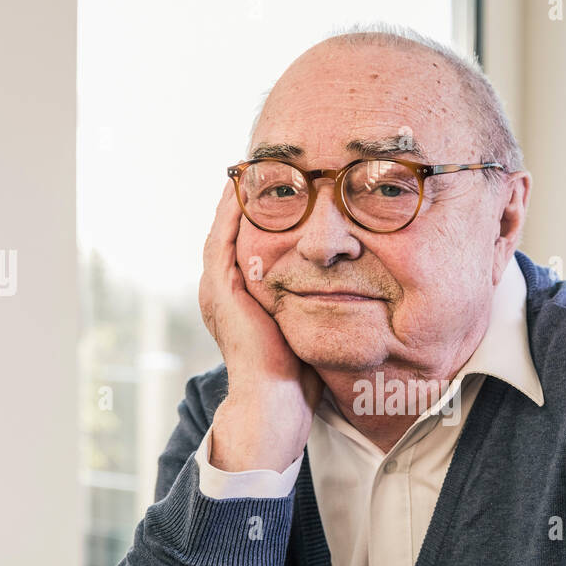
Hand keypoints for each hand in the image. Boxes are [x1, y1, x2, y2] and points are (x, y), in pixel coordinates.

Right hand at [199, 181, 322, 470]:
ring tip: (252, 162)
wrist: (276, 405)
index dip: (261, 209)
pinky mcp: (220, 292)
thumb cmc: (300, 375)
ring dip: (236, 194)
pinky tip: (244, 186)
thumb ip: (315, 298)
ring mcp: (216, 290)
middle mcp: (222, 289)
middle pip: (231, 227)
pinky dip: (231, 211)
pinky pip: (222, 239)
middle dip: (246, 193)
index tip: (281, 181)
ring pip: (223, 227)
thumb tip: (349, 278)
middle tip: (261, 160)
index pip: (247, 240)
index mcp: (241, 296)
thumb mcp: (308, 323)